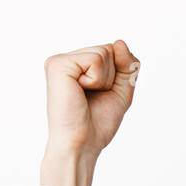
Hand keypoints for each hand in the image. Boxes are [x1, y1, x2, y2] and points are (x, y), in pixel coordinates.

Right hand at [43, 39, 139, 158]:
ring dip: (105, 79)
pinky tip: (80, 91)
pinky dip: (97, 80)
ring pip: (104, 52)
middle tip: (94, 97)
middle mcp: (67, 60)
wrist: (83, 143)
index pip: (112, 52)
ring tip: (86, 95)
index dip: (118, 75)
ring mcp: (60, 60)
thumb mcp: (121, 90)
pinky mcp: (58, 64)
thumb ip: (127, 65)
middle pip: (109, 49)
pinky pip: (96, 59)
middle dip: (112, 77)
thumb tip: (119, 42)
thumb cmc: (97, 122)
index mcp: (78, 66)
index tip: (102, 95)